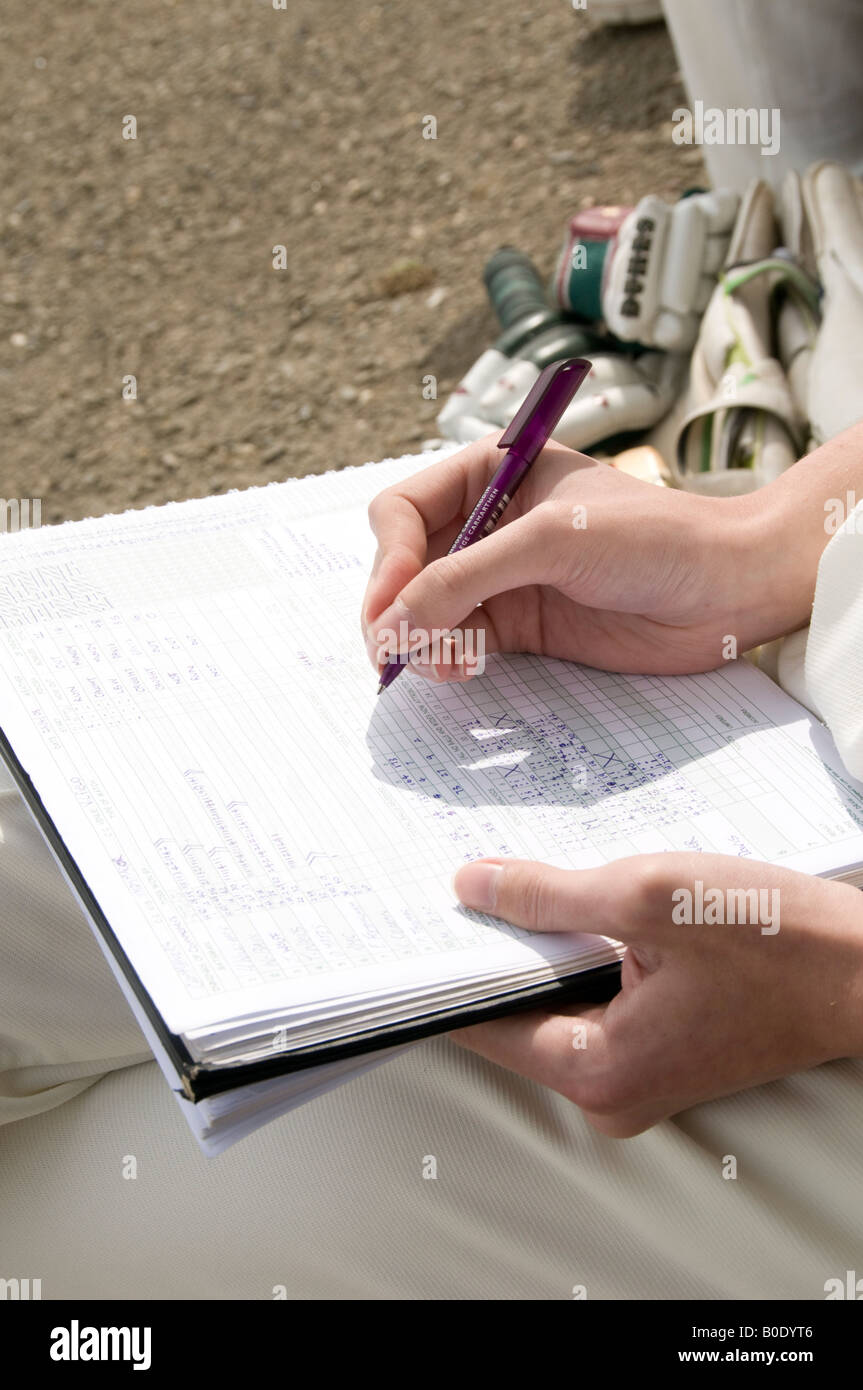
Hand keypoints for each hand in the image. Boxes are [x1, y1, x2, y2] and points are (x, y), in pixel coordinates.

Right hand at [362, 434, 806, 680]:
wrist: (726, 591)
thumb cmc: (653, 538)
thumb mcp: (550, 542)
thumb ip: (465, 579)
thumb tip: (392, 625)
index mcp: (489, 472)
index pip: (401, 511)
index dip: (388, 560)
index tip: (392, 606)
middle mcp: (485, 523)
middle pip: (401, 566)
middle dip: (393, 608)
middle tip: (392, 652)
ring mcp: (500, 578)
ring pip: (422, 612)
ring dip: (419, 641)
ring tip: (445, 664)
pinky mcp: (518, 626)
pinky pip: (456, 644)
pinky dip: (445, 660)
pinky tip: (465, 669)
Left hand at [449, 853, 862, 1135]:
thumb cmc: (777, 939)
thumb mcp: (649, 896)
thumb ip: (548, 894)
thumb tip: (473, 887)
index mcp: (596, 1070)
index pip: (479, 1021)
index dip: (447, 964)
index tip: (413, 918)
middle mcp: (609, 1090)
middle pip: (514, 1012)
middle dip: (496, 946)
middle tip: (467, 880)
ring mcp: (636, 1075)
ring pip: (554, 1002)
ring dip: (543, 945)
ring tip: (526, 883)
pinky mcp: (660, 1049)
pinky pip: (594, 1002)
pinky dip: (582, 954)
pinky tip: (583, 905)